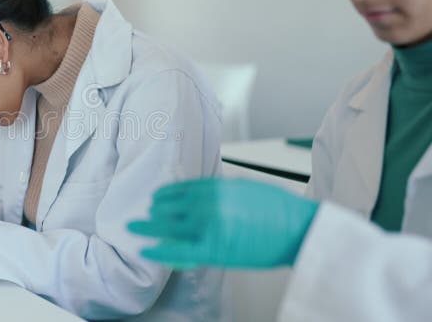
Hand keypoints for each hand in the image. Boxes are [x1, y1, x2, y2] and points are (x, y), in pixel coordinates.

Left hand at [128, 178, 318, 268]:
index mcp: (215, 186)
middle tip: (146, 214)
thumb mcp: (244, 188)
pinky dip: (160, 251)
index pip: (179, 189)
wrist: (299, 229)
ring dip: (150, 226)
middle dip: (154, 212)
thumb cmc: (278, 210)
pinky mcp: (215, 249)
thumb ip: (220, 190)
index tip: (155, 198)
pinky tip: (144, 250)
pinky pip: (180, 251)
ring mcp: (209, 226)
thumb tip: (199, 195)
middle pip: (169, 207)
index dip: (164, 195)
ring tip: (138, 227)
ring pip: (169, 226)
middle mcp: (208, 203)